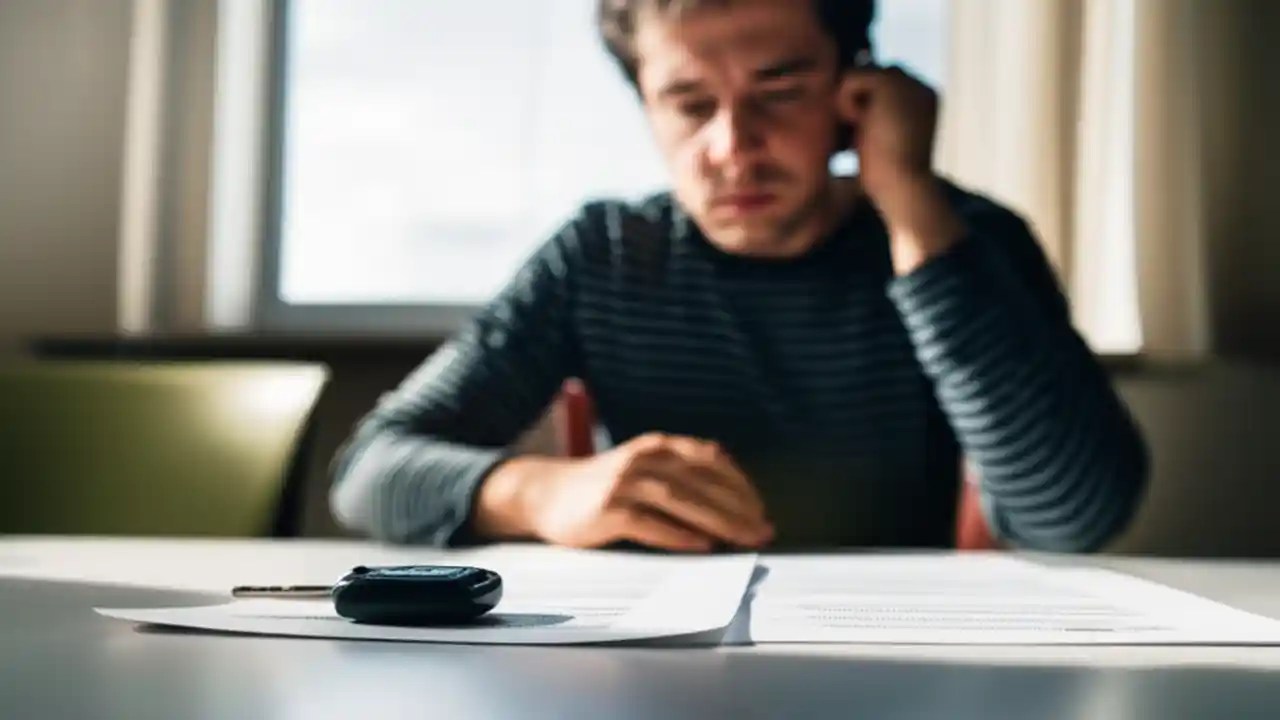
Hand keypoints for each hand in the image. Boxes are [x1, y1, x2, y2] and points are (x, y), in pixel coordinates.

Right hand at [476, 433, 773, 551]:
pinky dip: (678, 535)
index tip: (762, 509)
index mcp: (657, 446)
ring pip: (681, 500)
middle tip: (764, 530)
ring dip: (717, 521)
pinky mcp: (607, 510)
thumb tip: (731, 499)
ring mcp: (624, 483)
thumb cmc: (602, 486)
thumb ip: (679, 473)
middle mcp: (643, 459)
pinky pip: (649, 523)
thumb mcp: (642, 466)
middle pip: (701, 482)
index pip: (711, 460)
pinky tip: (702, 546)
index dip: (741, 484)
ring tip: (743, 539)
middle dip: (738, 507)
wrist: (544, 493)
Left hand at [836, 66, 964, 273]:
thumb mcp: (876, 145)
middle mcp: (921, 87)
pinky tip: (860, 123)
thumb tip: (838, 108)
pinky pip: (850, 77)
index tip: (866, 137)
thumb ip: (866, 121)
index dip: (863, 107)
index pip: (880, 88)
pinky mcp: (892, 81)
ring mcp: (909, 81)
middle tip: (860, 133)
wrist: (903, 187)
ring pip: (859, 74)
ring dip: (850, 103)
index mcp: (923, 103)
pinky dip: (846, 102)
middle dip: (856, 101)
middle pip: (869, 76)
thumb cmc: (886, 180)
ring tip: (861, 129)